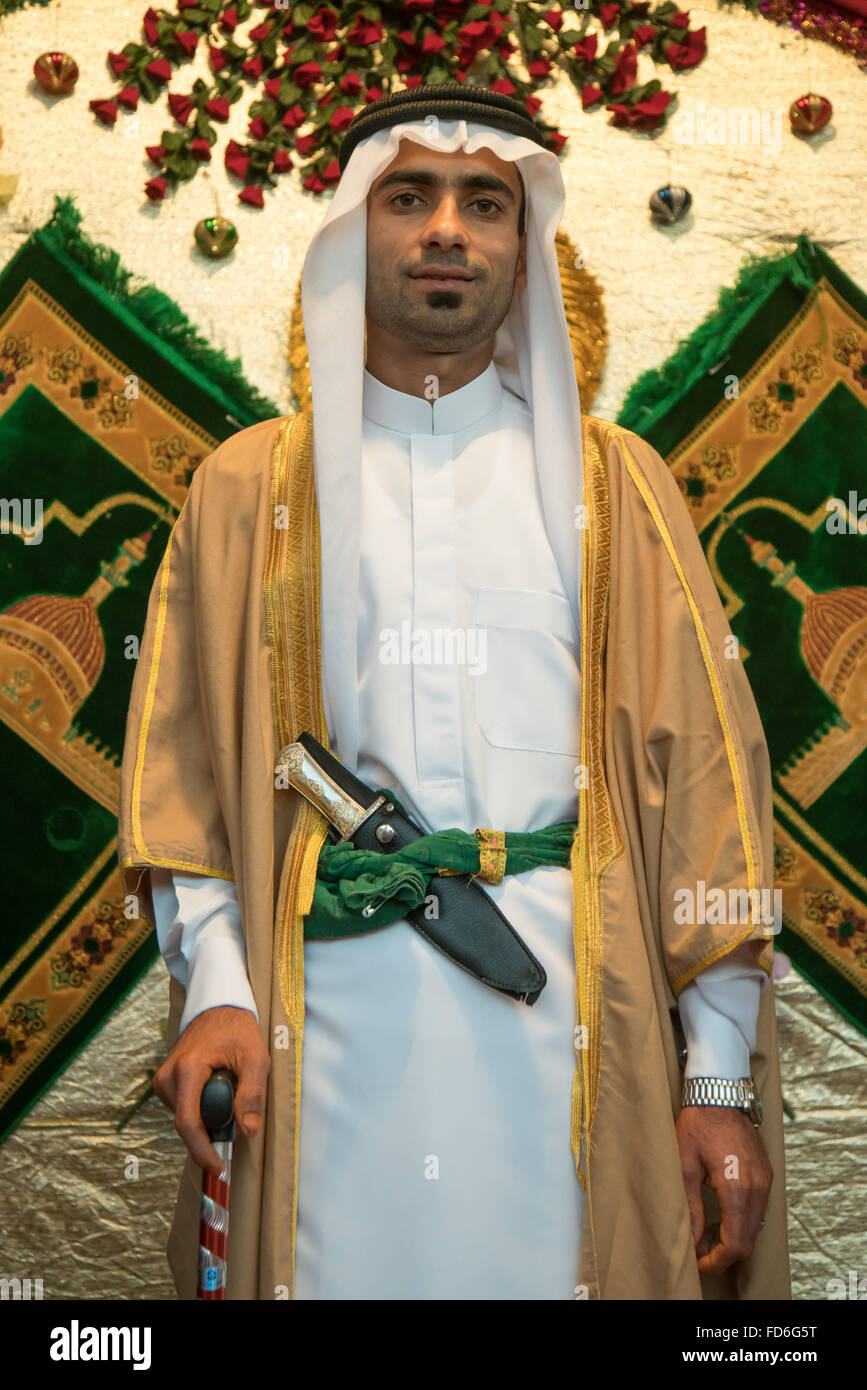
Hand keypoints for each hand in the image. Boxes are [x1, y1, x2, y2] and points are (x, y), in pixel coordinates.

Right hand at [153, 1005, 270, 1176]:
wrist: (218, 1007)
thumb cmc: (238, 1030)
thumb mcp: (256, 1058)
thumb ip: (253, 1094)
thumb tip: (248, 1131)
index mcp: (187, 1070)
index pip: (188, 1123)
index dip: (202, 1151)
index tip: (219, 1167)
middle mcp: (168, 1077)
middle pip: (188, 1123)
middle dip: (212, 1127)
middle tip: (237, 1109)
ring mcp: (163, 1080)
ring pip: (185, 1118)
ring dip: (207, 1116)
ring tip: (226, 1088)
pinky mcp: (165, 1083)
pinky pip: (183, 1108)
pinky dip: (200, 1108)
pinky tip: (214, 1088)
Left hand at [676, 1104, 772, 1275]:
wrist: (720, 1095)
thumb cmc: (698, 1126)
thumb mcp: (685, 1166)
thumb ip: (691, 1207)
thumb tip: (693, 1241)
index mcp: (737, 1188)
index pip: (736, 1244)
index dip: (717, 1261)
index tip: (698, 1263)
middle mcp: (758, 1188)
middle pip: (748, 1241)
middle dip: (724, 1253)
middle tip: (699, 1251)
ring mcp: (766, 1181)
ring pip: (755, 1227)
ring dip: (733, 1239)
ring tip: (706, 1233)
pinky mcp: (767, 1175)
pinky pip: (758, 1211)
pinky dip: (742, 1222)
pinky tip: (721, 1216)